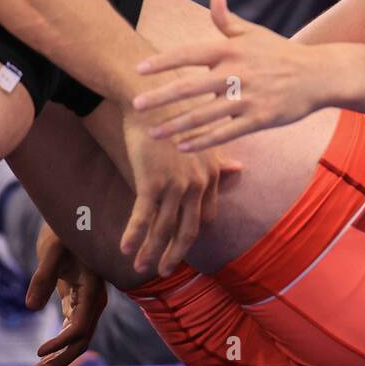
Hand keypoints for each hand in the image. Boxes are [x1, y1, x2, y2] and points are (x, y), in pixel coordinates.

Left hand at [26, 223, 107, 365]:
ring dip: (62, 354)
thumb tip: (31, 307)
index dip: (61, 343)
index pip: (79, 326)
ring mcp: (90, 299)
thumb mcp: (52, 249)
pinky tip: (47, 349)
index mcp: (93, 287)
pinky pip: (75, 326)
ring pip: (80, 336)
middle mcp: (96, 297)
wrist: (73, 215)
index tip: (39, 351)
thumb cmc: (64, 229)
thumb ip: (43, 276)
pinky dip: (62, 341)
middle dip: (62, 358)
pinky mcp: (80, 297)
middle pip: (83, 338)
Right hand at [118, 117, 243, 276]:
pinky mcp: (153, 182)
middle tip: (164, 270)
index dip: (191, 233)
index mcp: (210, 174)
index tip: (180, 244)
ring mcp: (177, 185)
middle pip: (187, 230)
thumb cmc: (174, 113)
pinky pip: (143, 217)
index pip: (205, 216)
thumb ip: (219, 161)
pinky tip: (125, 249)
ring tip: (141, 267)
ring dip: (151, 252)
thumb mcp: (204, 138)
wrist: (150, 95)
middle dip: (175, 253)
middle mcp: (198, 184)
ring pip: (164, 229)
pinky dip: (134, 236)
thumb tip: (239, 170)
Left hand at [133, 0, 329, 151]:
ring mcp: (249, 97)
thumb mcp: (254, 33)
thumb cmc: (282, 53)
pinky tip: (183, 146)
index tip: (140, 69)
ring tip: (153, 134)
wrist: (319, 75)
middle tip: (136, 105)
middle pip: (191, 87)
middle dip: (160, 97)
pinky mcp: (260, 119)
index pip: (190, 53)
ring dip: (176, 125)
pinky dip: (203, 140)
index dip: (163, 61)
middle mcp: (237, 72)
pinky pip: (225, 132)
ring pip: (204, 114)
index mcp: (232, 49)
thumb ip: (228, 20)